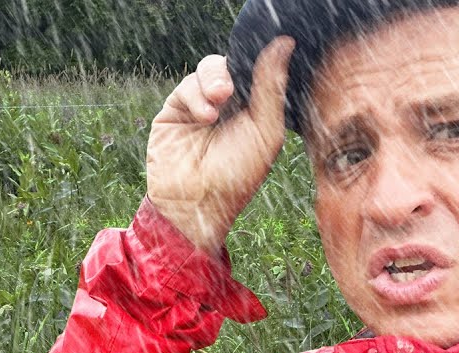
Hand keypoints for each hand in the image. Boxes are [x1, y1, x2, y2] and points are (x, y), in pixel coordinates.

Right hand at [146, 37, 295, 254]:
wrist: (197, 203)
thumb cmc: (237, 176)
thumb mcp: (265, 131)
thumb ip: (271, 87)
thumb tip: (285, 43)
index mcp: (252, 108)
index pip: (254, 69)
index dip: (255, 61)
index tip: (259, 61)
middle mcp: (226, 105)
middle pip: (229, 64)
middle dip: (229, 70)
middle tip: (230, 90)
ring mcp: (198, 108)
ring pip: (205, 71)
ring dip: (212, 81)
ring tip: (218, 102)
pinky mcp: (173, 114)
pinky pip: (184, 89)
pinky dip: (195, 96)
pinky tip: (205, 117)